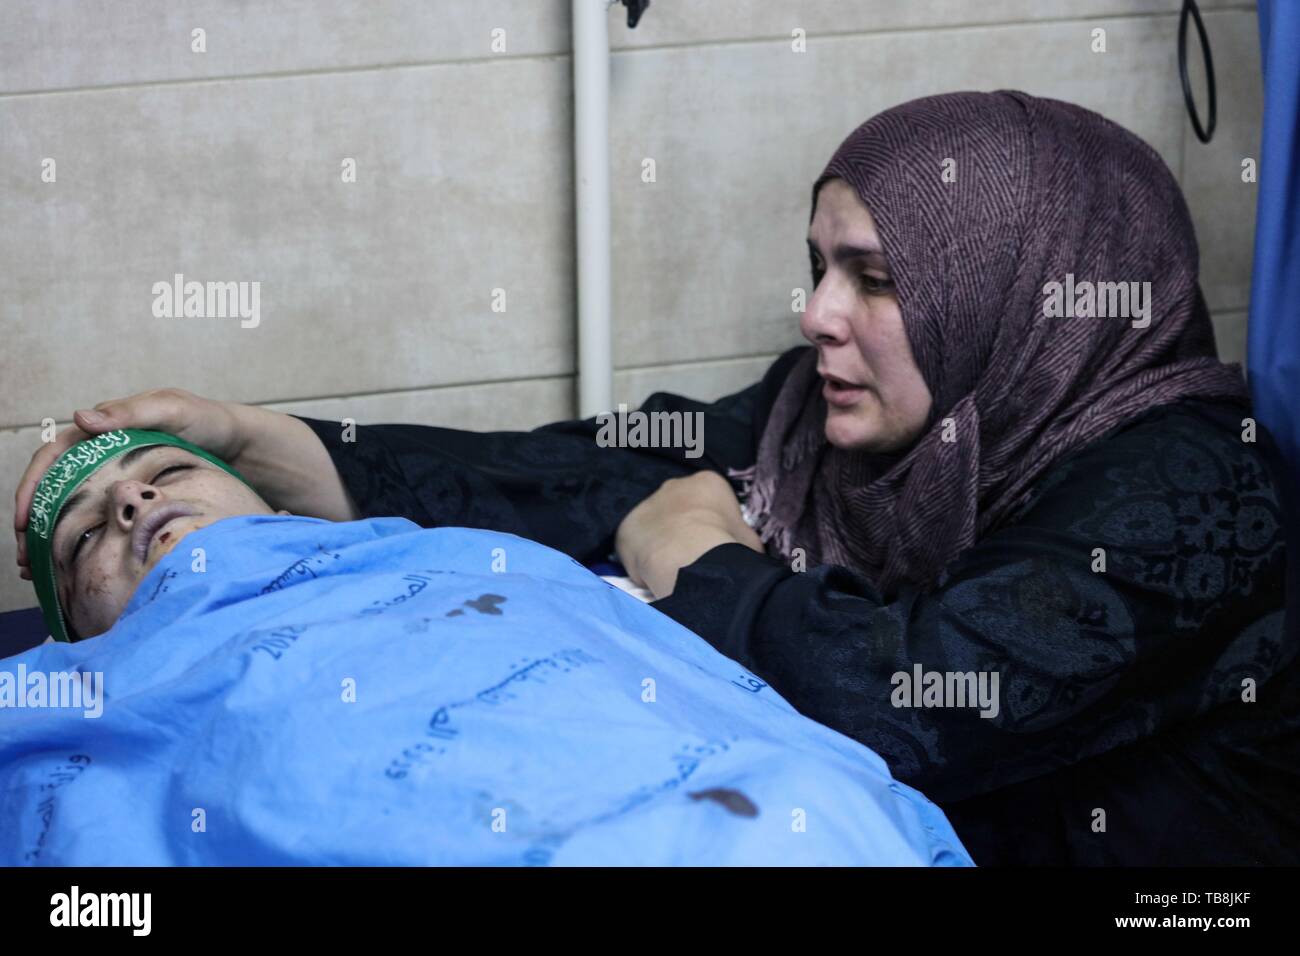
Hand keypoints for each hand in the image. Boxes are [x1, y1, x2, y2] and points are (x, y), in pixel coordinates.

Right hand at [13, 388, 356, 578]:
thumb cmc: (209, 422)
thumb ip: (132, 413)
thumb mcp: (175, 411)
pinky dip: (82, 543)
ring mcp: (119, 479)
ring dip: (50, 538)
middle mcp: (104, 456)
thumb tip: (81, 417)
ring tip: (36, 571)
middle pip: (54, 489)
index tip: (23, 517)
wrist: (243, 448)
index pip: (54, 456)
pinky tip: (72, 568)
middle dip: (33, 521)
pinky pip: (100, 522)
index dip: (33, 486)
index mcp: (105, 431)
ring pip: (71, 509)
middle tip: (24, 556)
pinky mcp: (135, 501)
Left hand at [614, 470, 763, 598]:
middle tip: (692, 560)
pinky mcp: (626, 529)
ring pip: (655, 530)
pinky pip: (637, 549)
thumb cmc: (729, 548)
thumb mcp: (750, 542)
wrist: (693, 558)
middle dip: (683, 533)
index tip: (714, 548)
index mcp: (709, 483)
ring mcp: (647, 505)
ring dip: (661, 547)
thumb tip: (745, 552)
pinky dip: (643, 564)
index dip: (712, 528)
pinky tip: (655, 578)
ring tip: (673, 574)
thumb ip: (741, 540)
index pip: (710, 503)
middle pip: (678, 512)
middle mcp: (674, 486)